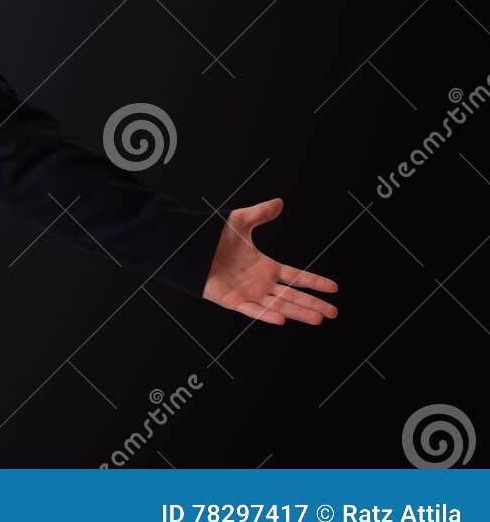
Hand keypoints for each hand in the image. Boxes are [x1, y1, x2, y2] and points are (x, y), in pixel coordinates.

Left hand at [202, 198, 338, 324]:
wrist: (187, 248)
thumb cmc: (212, 236)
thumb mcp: (240, 222)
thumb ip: (260, 214)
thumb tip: (280, 202)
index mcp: (266, 266)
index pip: (296, 276)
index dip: (315, 282)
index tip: (335, 288)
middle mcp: (260, 283)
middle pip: (292, 295)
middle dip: (313, 304)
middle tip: (334, 312)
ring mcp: (248, 293)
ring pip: (278, 305)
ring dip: (297, 312)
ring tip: (318, 319)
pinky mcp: (232, 301)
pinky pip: (252, 310)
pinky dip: (266, 315)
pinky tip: (282, 319)